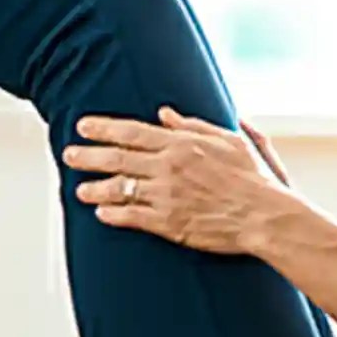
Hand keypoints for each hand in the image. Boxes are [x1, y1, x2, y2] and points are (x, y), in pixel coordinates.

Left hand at [63, 107, 298, 254]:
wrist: (266, 216)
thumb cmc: (256, 180)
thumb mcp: (232, 141)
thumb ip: (194, 125)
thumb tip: (166, 114)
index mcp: (183, 145)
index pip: (131, 132)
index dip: (103, 128)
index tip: (83, 127)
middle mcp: (168, 168)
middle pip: (116, 158)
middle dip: (87, 155)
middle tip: (70, 154)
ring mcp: (166, 196)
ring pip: (118, 188)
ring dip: (95, 188)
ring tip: (81, 189)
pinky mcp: (169, 223)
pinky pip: (131, 217)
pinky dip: (113, 214)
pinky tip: (103, 213)